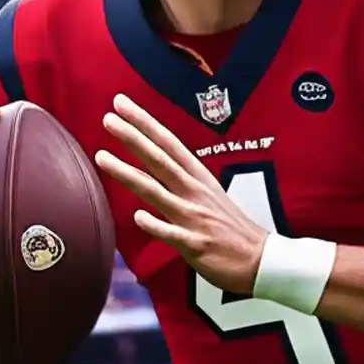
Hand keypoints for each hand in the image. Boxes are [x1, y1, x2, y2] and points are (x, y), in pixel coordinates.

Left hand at [94, 94, 268, 294]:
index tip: (122, 104)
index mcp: (198, 178)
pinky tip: (138, 217)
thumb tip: (149, 169)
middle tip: (108, 118)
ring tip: (102, 157)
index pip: (168, 144)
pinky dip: (156, 225)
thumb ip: (180, 181)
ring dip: (128, 174)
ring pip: (156, 192)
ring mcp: (195, 217)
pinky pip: (172, 234)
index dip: (145, 123)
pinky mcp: (196, 244)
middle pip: (159, 160)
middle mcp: (194, 192)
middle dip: (133, 138)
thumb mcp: (209, 195)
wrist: (262, 259)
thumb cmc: (231, 228)